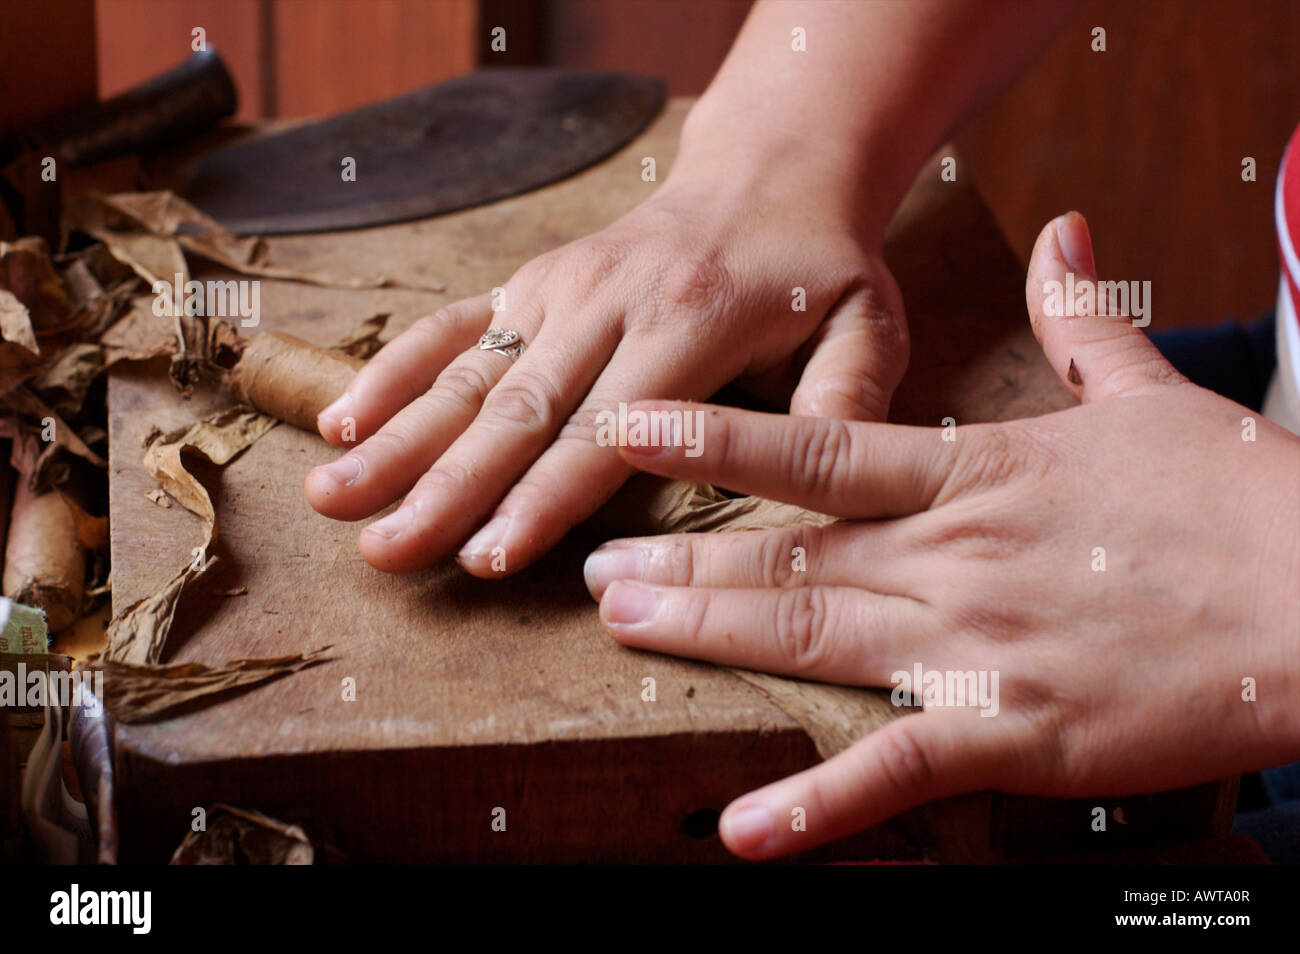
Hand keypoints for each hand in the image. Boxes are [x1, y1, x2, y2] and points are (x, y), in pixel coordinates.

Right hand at [305, 147, 907, 575]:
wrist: (768, 180)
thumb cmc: (819, 274)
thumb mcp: (866, 332)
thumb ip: (845, 408)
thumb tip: (822, 491)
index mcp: (690, 325)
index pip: (604, 429)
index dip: (543, 499)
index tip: (487, 560)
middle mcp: (608, 304)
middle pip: (517, 409)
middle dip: (446, 486)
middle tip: (386, 553)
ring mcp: (558, 290)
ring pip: (469, 374)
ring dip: (398, 438)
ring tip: (332, 500)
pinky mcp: (531, 284)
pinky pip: (454, 328)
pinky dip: (396, 374)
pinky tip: (343, 422)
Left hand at [584, 212, 1299, 858]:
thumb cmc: (1240, 499)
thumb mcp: (1150, 395)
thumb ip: (1083, 319)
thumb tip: (1064, 234)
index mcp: (976, 475)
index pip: (818, 449)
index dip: (715, 438)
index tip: (630, 428)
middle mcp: (954, 557)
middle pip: (786, 557)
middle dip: (681, 561)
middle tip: (593, 565)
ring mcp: (977, 649)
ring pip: (813, 639)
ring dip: (708, 637)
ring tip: (624, 629)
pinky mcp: (1016, 735)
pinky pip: (898, 770)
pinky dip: (819, 804)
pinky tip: (744, 831)